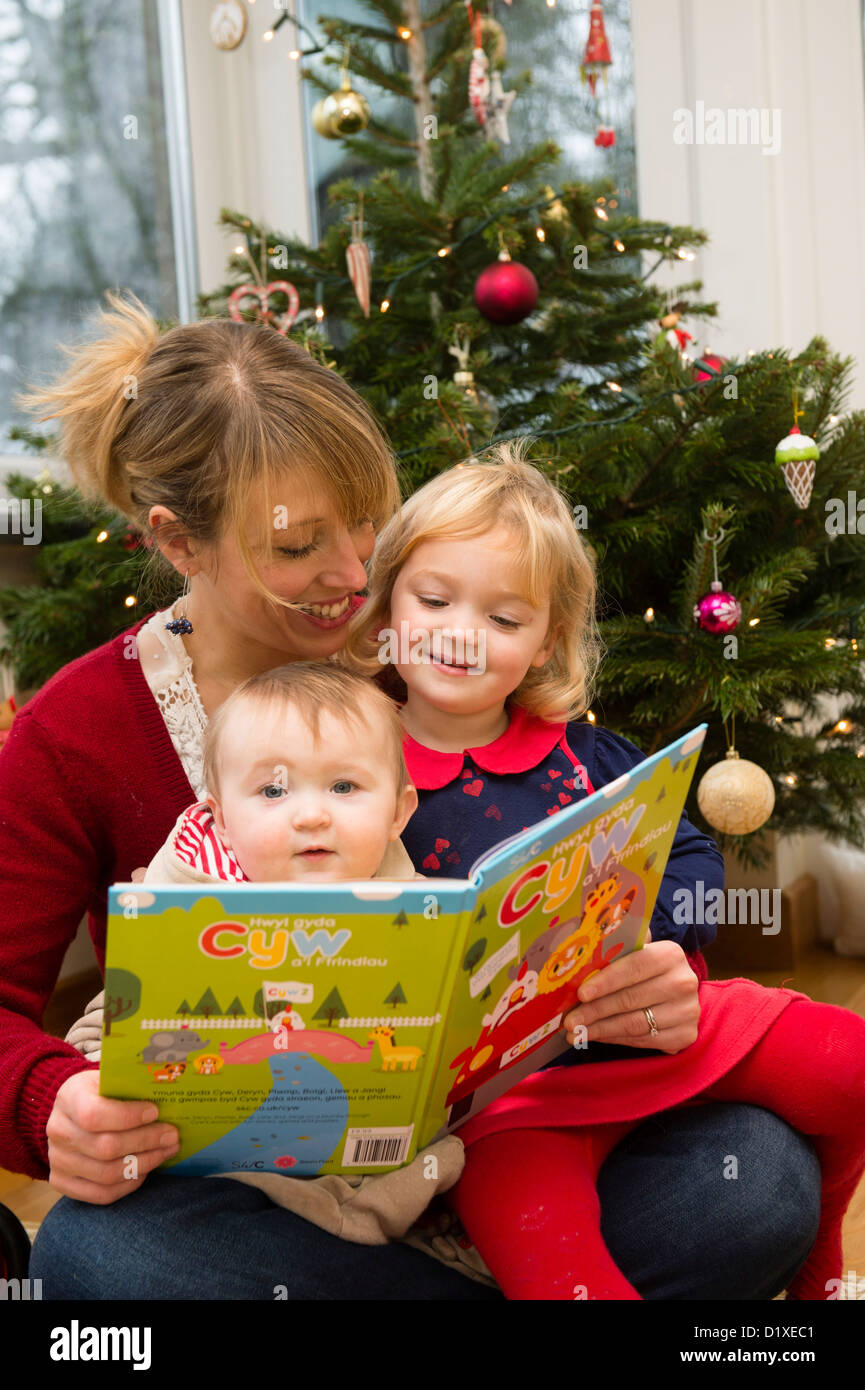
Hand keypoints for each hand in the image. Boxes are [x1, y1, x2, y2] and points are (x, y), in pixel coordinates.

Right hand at [46, 1070, 178, 1204]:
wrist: (74, 1111)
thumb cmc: (101, 1093)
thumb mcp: (111, 1079)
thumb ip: (132, 1087)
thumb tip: (168, 1097)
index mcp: (68, 1097)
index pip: (94, 1114)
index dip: (128, 1117)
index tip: (155, 1112)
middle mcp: (58, 1131)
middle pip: (105, 1147)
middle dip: (146, 1142)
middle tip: (172, 1135)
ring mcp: (57, 1160)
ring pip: (106, 1174)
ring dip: (144, 1164)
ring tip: (166, 1151)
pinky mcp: (62, 1182)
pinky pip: (101, 1193)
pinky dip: (129, 1184)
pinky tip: (145, 1169)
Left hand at [561, 930, 699, 1054]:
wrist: (676, 991)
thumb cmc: (644, 969)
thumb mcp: (635, 952)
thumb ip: (615, 948)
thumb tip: (579, 945)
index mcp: (670, 954)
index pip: (633, 967)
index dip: (605, 981)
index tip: (580, 994)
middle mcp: (684, 982)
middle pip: (630, 999)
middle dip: (595, 1011)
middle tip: (569, 1022)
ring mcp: (688, 1010)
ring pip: (635, 1024)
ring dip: (600, 1030)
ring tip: (575, 1034)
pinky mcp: (686, 1035)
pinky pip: (644, 1040)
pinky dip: (616, 1039)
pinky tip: (597, 1037)